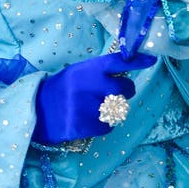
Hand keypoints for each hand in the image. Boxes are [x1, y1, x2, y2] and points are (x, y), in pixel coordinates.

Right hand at [33, 51, 155, 144]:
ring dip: (111, 111)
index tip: (152, 60)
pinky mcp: (82, 126)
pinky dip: (102, 126)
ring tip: (94, 108)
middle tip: (115, 94)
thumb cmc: (62, 90)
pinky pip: (107, 128)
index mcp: (86, 69)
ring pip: (117, 110)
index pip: (116, 62)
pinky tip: (88, 121)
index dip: (135, 61)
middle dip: (125, 92)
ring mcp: (84, 107)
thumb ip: (99, 72)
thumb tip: (126, 71)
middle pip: (124, 89)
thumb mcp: (78, 73)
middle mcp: (87, 85)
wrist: (37, 111)